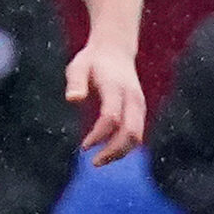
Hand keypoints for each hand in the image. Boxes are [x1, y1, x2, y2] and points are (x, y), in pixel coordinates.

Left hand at [68, 42, 144, 166]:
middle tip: (94, 163)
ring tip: (99, 161)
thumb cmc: (91, 61)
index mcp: (116, 88)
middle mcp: (132, 98)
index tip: (83, 147)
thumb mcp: (78, 66)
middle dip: (115, 151)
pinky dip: (125, 146)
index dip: (99, 135)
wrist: (115, 50)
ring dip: (121, 152)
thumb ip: (75, 82)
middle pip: (132, 131)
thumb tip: (73, 99)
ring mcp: (139, 104)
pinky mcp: (139, 110)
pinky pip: (137, 132)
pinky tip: (108, 152)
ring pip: (138, 135)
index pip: (111, 117)